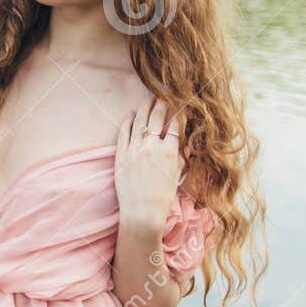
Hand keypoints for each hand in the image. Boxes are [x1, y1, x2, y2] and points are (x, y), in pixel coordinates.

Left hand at [113, 94, 184, 229]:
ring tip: (147, 98)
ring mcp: (135, 149)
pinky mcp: (121, 154)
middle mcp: (152, 147)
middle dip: (161, 102)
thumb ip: (181, 155)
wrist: (142, 212)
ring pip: (140, 120)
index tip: (180, 102)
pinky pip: (124, 132)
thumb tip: (184, 140)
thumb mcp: (177, 174)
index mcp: (169, 152)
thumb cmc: (163, 197)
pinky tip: (130, 114)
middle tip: (163, 94)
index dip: (178, 111)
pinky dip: (127, 121)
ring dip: (145, 106)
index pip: (175, 124)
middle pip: (158, 116)